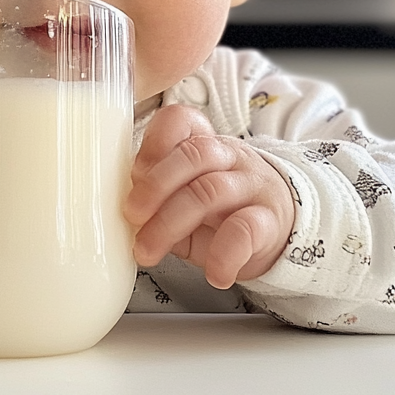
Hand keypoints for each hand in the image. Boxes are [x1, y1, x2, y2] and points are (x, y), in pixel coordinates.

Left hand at [123, 105, 295, 289]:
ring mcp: (251, 186)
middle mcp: (228, 157)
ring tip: (148, 251)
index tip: (133, 172)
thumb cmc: (220, 212)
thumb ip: (156, 198)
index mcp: (202, 144)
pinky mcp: (268, 221)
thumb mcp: (184, 197)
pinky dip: (224, 255)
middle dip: (154, 186)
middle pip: (193, 155)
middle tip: (131, 215)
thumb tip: (117, 214)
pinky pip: (245, 230)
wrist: (277, 229)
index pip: (181, 120)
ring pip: (210, 191)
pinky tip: (213, 273)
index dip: (154, 142)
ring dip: (171, 223)